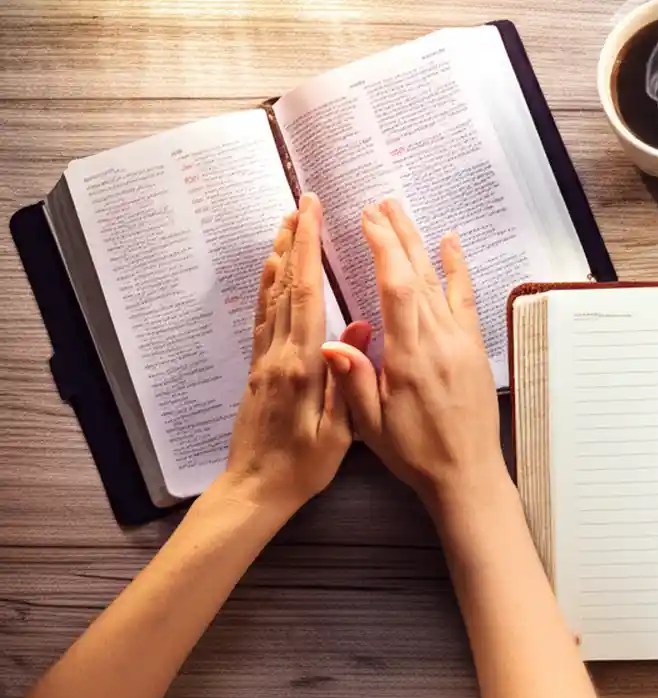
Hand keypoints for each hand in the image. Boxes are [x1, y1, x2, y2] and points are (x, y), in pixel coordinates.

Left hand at [221, 193, 351, 509]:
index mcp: (300, 367)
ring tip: (287, 221)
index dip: (308, 250)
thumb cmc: (301, 469)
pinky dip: (269, 284)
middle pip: (285, 285)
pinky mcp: (259, 368)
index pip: (305, 296)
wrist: (253, 490)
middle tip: (302, 201)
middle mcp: (276, 355)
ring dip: (279, 255)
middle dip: (294, 239)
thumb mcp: (338, 434)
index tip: (312, 214)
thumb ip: (348, 380)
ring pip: (270, 295)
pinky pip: (263, 315)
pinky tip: (273, 270)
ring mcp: (263, 359)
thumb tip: (358, 330)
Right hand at [320, 199, 504, 510]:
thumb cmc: (416, 454)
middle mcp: (440, 341)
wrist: (467, 475)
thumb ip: (354, 381)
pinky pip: (465, 299)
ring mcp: (461, 341)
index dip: (382, 248)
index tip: (366, 219)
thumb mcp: (372, 426)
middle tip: (379, 204)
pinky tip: (450, 245)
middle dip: (397, 235)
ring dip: (421, 244)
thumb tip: (331, 342)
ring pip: (440, 281)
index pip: (396, 287)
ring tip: (403, 212)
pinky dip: (457, 269)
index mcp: (410, 356)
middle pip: (417, 274)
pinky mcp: (473, 348)